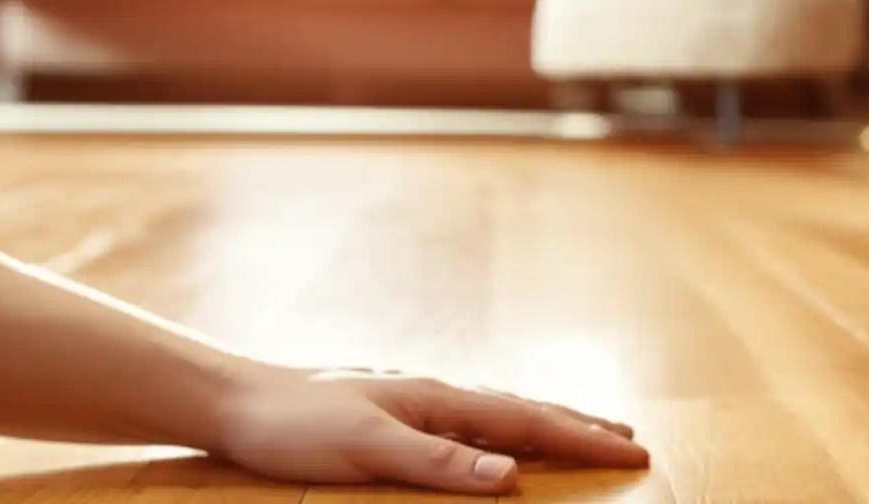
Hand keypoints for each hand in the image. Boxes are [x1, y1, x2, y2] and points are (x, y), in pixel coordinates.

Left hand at [217, 367, 648, 494]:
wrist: (237, 400)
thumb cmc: (295, 423)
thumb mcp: (365, 447)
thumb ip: (438, 460)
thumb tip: (511, 474)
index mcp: (439, 397)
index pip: (528, 420)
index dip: (582, 437)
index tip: (632, 448)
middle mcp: (438, 394)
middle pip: (526, 409)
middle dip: (580, 425)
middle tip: (630, 438)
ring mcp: (420, 402)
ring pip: (503, 414)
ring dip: (550, 424)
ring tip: (583, 431)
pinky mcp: (400, 416)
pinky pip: (474, 423)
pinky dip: (510, 431)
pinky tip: (505, 439)